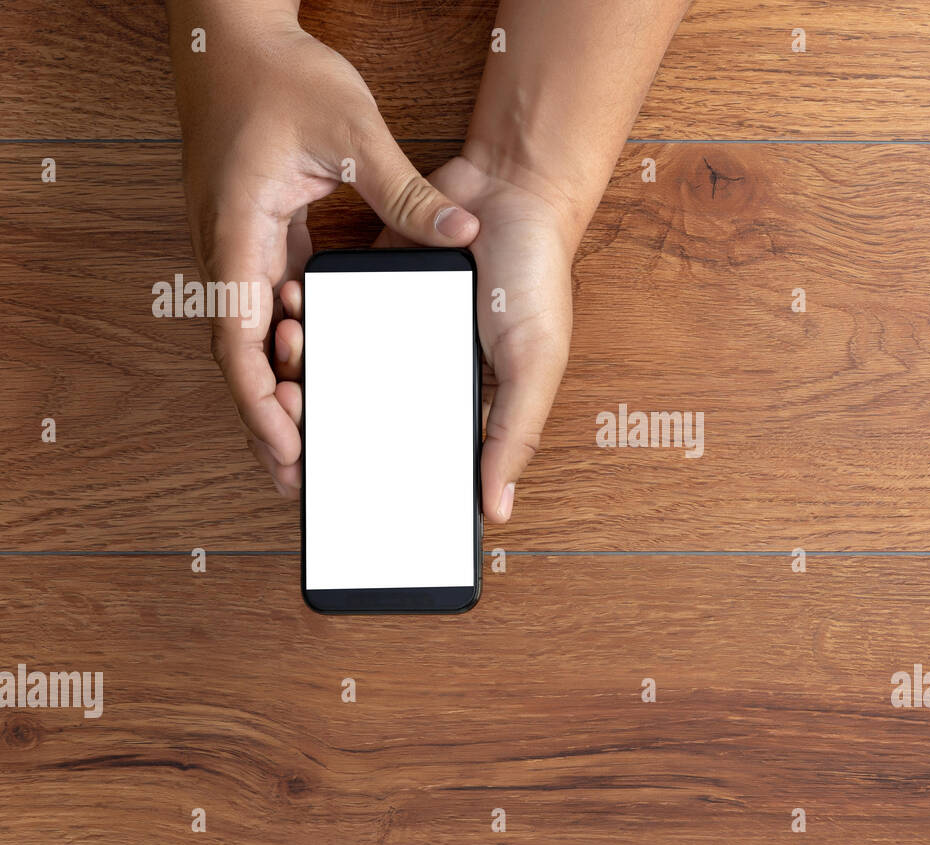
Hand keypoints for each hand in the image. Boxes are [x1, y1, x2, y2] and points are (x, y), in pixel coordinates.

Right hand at [168, 6, 477, 494]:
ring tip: (318, 442)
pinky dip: (295, 345)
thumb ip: (404, 187)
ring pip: (257, 340)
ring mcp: (239, 248)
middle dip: (270, 421)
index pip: (240, 346)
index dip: (261, 408)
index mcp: (238, 236)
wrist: (229, 32)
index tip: (290, 451)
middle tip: (306, 477)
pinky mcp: (259, 239)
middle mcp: (228, 253)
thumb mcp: (349, 129)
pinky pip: (272, 308)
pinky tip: (325, 368)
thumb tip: (463, 227)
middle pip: (245, 360)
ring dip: (284, 388)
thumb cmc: (276, 75)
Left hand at [281, 154, 574, 521]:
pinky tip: (292, 323)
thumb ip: (515, 434)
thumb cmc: (535, 277)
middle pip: (365, 418)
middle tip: (295, 429)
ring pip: (337, 370)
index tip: (340, 500)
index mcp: (465, 402)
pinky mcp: (367, 295)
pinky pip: (329, 318)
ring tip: (291, 365)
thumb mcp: (535, 362)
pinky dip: (308, 322)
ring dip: (306, 371)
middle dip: (324, 426)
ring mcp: (393, 336)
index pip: (416, 458)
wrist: (508, 186)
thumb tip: (496, 509)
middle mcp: (423, 376)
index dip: (378, 480)